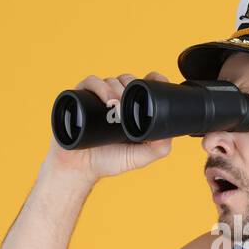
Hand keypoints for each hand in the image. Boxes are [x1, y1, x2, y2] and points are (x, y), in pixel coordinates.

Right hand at [44, 72, 174, 181]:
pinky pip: (91, 81)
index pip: (143, 86)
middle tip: (129, 104)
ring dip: (117, 88)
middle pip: (128, 79)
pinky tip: (107, 100)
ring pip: (111, 79)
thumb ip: (158, 149)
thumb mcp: (138, 158)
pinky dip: (100, 86)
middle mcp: (115, 100)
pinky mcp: (81, 96)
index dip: (152, 80)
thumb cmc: (107, 162)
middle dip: (131, 86)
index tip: (156, 80)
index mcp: (130, 109)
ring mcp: (98, 98)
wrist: (78, 168)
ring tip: (116, 106)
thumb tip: (171, 134)